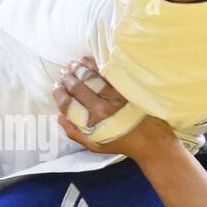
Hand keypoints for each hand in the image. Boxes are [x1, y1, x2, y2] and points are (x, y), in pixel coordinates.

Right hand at [52, 58, 177, 161]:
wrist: (150, 139)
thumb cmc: (120, 142)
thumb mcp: (95, 145)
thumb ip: (75, 133)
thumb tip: (60, 117)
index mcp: (91, 124)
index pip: (68, 105)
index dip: (59, 94)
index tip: (56, 88)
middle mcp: (101, 110)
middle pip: (76, 88)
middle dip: (66, 79)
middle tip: (63, 75)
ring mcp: (114, 97)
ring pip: (90, 78)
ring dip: (77, 69)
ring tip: (71, 65)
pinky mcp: (124, 89)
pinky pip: (106, 73)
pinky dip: (93, 65)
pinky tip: (86, 61)